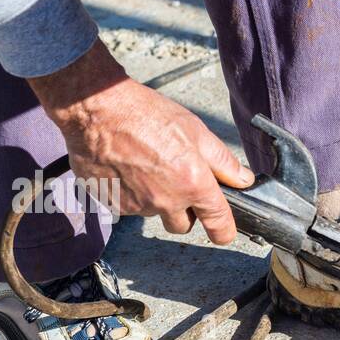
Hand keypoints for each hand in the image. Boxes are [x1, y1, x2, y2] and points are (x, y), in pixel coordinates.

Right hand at [28, 41, 253, 243]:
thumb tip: (243, 180)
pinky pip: (128, 206)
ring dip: (154, 198)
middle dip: (184, 211)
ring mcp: (137, 206)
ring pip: (153, 213)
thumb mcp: (196, 131)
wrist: (96, 109)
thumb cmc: (145, 114)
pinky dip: (129, 193)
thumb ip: (223, 162)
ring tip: (145, 165)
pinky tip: (125, 167)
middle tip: (176, 182)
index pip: (219, 226)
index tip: (223, 230)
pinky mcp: (112, 203)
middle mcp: (166, 201)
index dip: (224, 230)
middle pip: (183, 225)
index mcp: (193, 185)